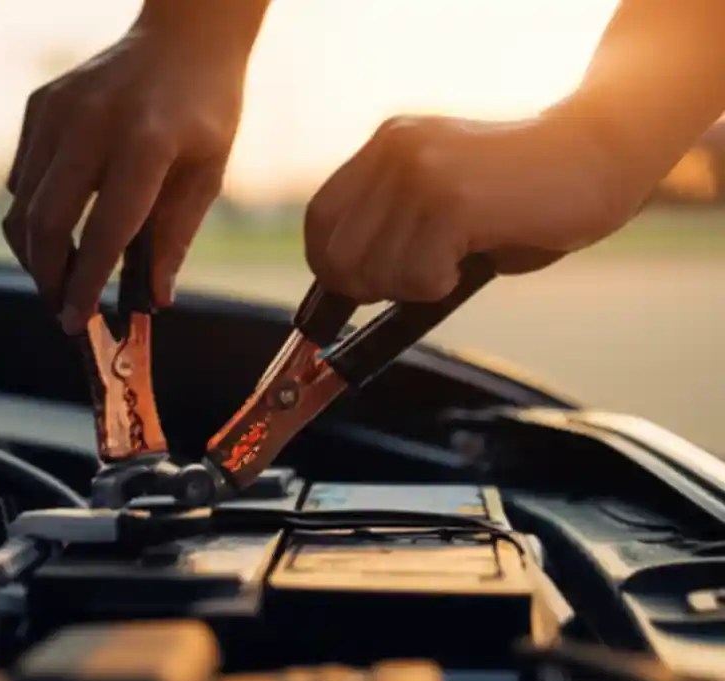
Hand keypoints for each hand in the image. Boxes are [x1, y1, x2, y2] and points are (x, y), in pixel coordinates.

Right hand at [4, 4, 264, 332]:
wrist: (183, 38)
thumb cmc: (204, 110)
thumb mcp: (207, 175)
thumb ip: (175, 238)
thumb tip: (154, 299)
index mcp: (145, 140)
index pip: (104, 230)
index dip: (86, 284)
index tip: (76, 322)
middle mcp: (92, 121)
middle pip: (44, 221)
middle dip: (46, 275)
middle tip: (60, 306)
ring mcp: (58, 109)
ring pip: (22, 203)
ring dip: (35, 250)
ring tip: (61, 274)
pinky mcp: (39, 104)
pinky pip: (21, 175)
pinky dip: (34, 209)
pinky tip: (63, 220)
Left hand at [304, 115, 656, 302]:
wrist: (599, 154)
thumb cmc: (527, 195)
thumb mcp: (443, 202)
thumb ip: (392, 230)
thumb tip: (337, 295)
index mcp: (387, 144)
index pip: (320, 221)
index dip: (332, 268)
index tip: (358, 294)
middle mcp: (394, 152)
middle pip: (337, 256)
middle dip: (373, 288)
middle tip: (424, 278)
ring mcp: (419, 173)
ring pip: (376, 274)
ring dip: (416, 288)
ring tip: (460, 259)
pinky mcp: (450, 201)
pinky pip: (416, 278)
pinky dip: (441, 286)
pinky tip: (477, 256)